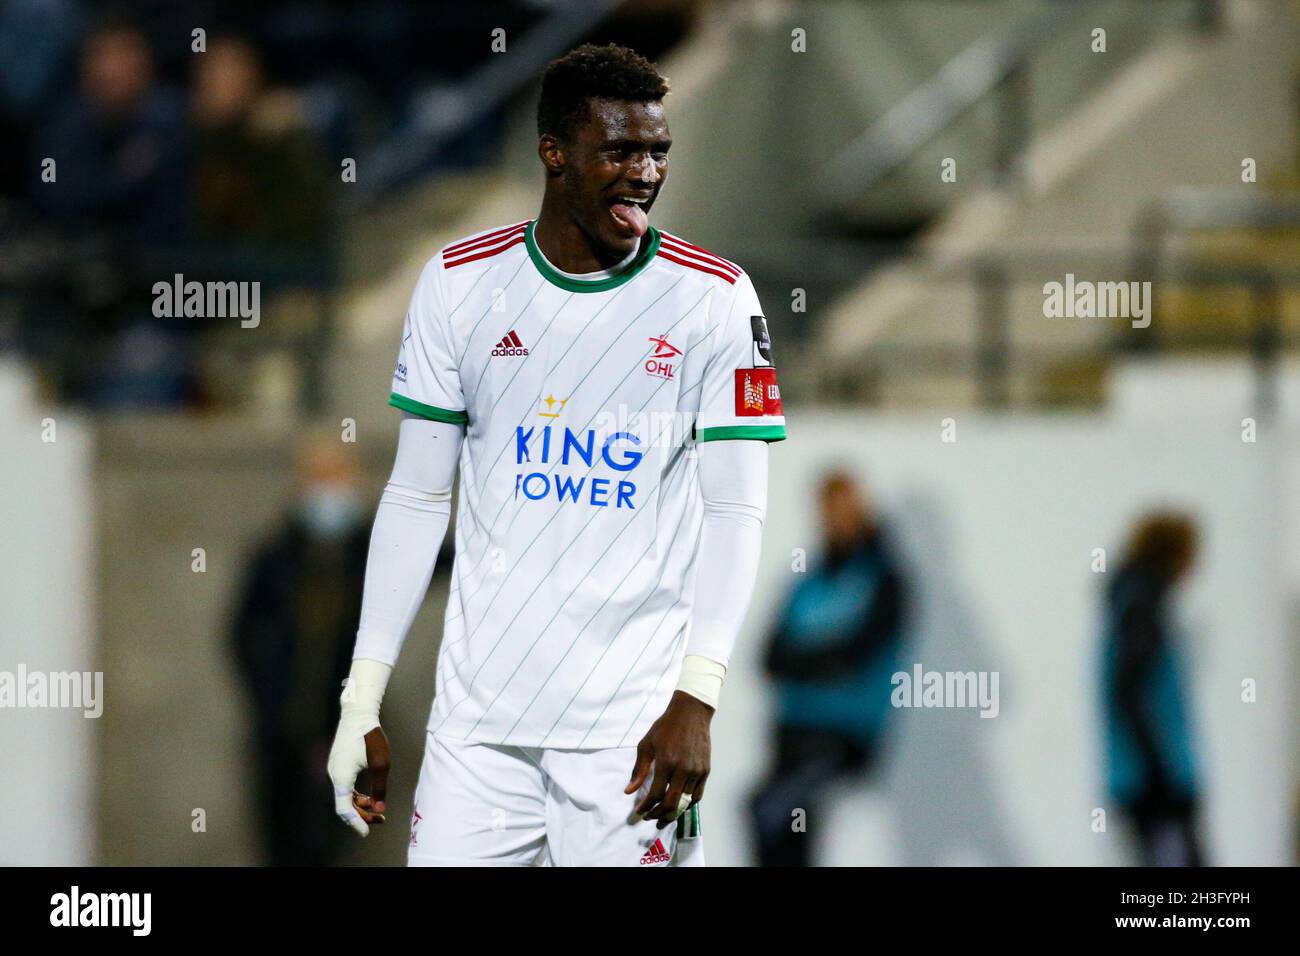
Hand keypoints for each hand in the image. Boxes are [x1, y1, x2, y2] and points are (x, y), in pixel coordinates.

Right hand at [328, 719, 390, 835]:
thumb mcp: (380, 764)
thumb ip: (379, 788)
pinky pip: (345, 788)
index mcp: (341, 778)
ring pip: (345, 796)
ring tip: (378, 810)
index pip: (344, 809)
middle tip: (381, 819)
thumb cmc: (370, 737)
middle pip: (345, 804)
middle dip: (362, 815)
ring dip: (360, 805)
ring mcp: (334, 770)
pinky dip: (356, 796)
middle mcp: (334, 776)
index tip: (366, 833)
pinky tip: (369, 797)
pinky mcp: (338, 765)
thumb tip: (379, 809)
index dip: (356, 823)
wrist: (358, 715)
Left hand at [625, 691, 712, 828]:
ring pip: (685, 802)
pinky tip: (679, 807)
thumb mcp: (646, 745)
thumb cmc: (666, 727)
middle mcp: (683, 769)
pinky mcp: (705, 771)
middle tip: (650, 818)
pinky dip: (687, 805)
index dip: (646, 807)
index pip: (655, 794)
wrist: (691, 713)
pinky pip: (697, 795)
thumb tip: (629, 791)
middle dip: (658, 814)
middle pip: (671, 803)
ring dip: (673, 813)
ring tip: (663, 818)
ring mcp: (696, 771)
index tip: (639, 811)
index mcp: (666, 762)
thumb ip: (639, 770)